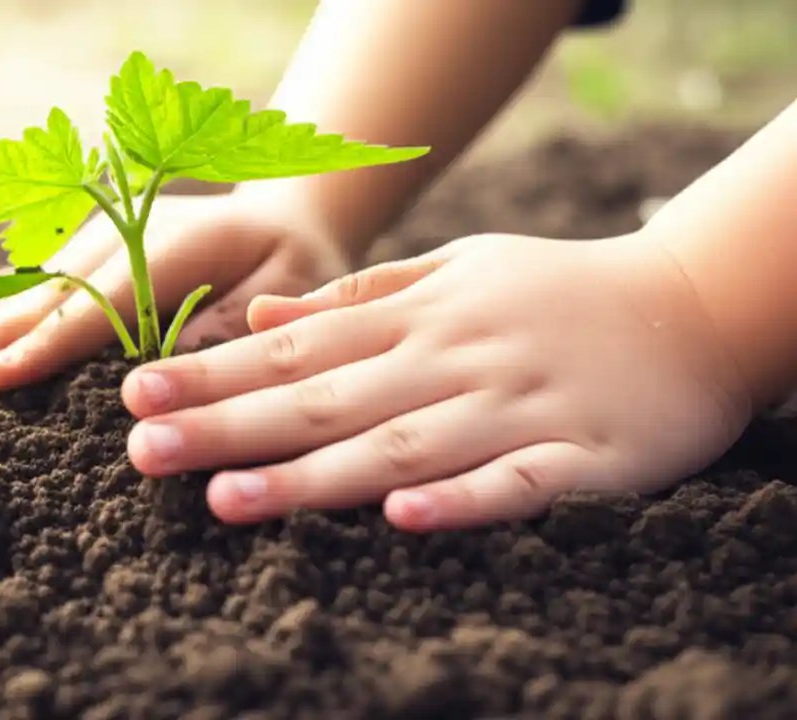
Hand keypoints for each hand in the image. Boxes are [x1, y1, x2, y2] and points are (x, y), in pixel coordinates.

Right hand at [0, 191, 349, 388]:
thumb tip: (167, 369)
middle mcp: (123, 236)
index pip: (98, 304)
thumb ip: (230, 327)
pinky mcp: (87, 253)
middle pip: (50, 294)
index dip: (45, 344)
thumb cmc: (296, 264)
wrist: (287, 215)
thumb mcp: (292, 292)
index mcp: (173, 247)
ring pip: (30, 287)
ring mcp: (100, 240)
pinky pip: (32, 284)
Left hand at [121, 233, 753, 531]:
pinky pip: (515, 487)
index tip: (138, 394)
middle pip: (326, 398)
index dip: (214, 372)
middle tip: (143, 449)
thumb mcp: (452, 271)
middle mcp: (452, 360)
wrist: (690, 305)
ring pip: (401, 447)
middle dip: (229, 425)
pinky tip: (400, 523)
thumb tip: (256, 319)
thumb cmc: (549, 292)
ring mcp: (515, 408)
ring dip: (312, 475)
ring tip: (226, 498)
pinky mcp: (580, 459)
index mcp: (417, 316)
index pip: (297, 347)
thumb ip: (356, 298)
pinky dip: (460, 503)